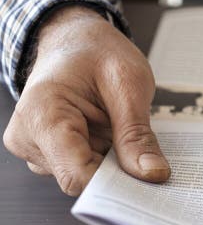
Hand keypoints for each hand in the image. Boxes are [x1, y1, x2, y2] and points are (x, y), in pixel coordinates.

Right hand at [3, 6, 169, 195]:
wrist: (74, 39)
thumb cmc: (97, 52)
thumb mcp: (129, 85)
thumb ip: (136, 134)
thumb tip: (153, 174)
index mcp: (42, 114)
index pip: (76, 175)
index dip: (114, 185)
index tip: (148, 182)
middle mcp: (28, 136)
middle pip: (80, 180)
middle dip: (116, 172)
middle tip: (143, 151)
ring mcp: (34, 147)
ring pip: (83, 177)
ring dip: (110, 162)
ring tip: (118, 129)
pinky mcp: (45, 152)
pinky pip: (80, 169)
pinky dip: (103, 159)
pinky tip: (110, 135)